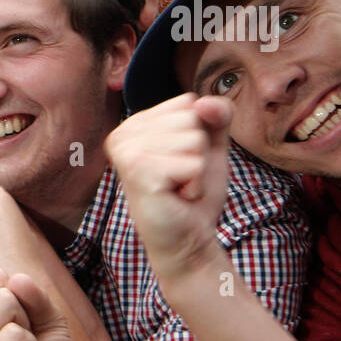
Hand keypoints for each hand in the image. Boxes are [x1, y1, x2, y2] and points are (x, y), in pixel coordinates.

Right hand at [104, 94, 230, 276]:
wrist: (186, 238)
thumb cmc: (193, 193)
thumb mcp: (211, 145)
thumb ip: (216, 115)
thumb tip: (202, 102)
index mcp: (135, 123)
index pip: (188, 102)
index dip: (200, 133)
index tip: (182, 161)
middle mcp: (124, 133)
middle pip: (192, 117)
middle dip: (199, 152)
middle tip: (181, 177)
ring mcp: (128, 151)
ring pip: (195, 139)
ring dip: (198, 169)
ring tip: (178, 186)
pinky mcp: (139, 171)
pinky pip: (194, 163)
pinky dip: (195, 184)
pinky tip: (176, 196)